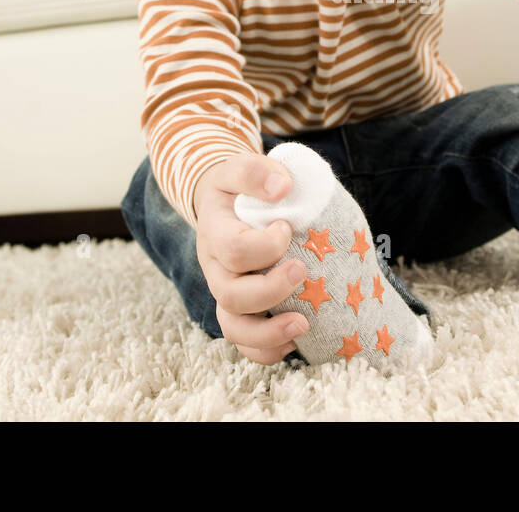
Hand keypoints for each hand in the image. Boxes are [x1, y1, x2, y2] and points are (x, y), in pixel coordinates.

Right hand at [193, 153, 307, 364]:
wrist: (221, 202)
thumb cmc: (238, 187)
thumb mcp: (238, 167)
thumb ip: (255, 172)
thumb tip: (282, 188)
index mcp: (215, 232)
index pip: (232, 249)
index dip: (264, 246)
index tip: (287, 227)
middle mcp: (216, 267)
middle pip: (231, 295)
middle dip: (271, 290)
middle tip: (302, 270)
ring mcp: (225, 291)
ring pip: (233, 327)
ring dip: (268, 333)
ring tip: (303, 324)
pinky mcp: (238, 309)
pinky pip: (243, 343)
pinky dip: (265, 351)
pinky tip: (294, 342)